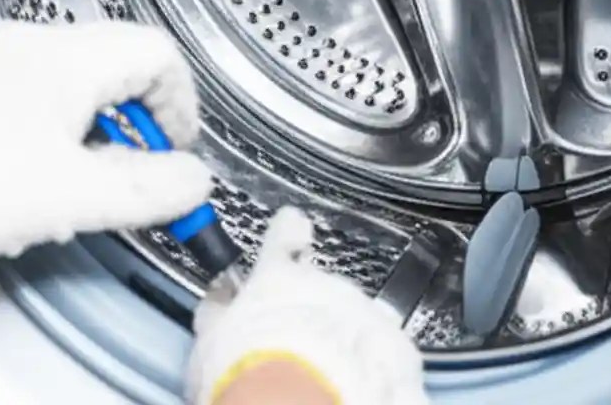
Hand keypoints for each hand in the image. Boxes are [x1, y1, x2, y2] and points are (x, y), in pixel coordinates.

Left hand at [0, 21, 212, 259]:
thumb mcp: (80, 200)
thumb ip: (150, 188)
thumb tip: (193, 179)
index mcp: (64, 59)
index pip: (155, 53)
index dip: (179, 100)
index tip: (173, 145)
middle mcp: (31, 39)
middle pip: (121, 54)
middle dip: (144, 107)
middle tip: (143, 156)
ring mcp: (0, 49)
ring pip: (85, 63)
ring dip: (105, 109)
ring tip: (95, 159)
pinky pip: (46, 73)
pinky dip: (67, 106)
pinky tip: (52, 150)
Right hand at [188, 207, 428, 404]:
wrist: (294, 402)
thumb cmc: (246, 373)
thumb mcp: (212, 340)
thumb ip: (219, 312)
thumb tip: (217, 298)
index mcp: (277, 277)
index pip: (283, 235)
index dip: (288, 229)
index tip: (293, 223)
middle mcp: (327, 285)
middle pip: (323, 287)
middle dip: (315, 309)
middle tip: (297, 346)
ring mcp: (366, 312)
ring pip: (357, 318)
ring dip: (346, 339)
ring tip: (325, 376)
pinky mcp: (397, 347)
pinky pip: (387, 353)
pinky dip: (375, 367)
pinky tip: (358, 388)